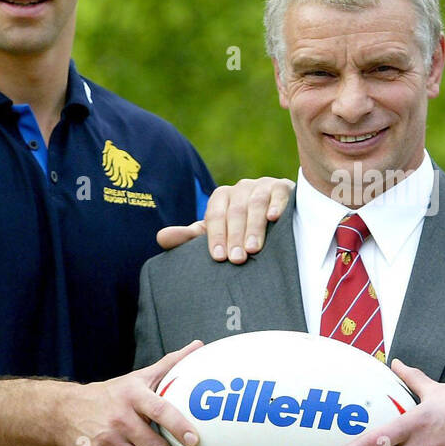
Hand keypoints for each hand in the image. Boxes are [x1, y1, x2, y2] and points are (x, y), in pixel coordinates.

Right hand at [56, 340, 203, 445]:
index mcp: (133, 396)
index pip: (161, 411)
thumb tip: (198, 345)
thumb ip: (169, 364)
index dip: (180, 426)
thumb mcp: (138, 377)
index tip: (195, 440)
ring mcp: (106, 441)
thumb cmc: (113, 394)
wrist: (66, 411)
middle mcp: (119, 419)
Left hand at [155, 177, 294, 261]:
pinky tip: (274, 218)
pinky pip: (280, 193)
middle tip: (237, 259)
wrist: (278, 219)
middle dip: (235, 236)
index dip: (216, 235)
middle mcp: (241, 188)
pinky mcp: (284, 187)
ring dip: (254, 226)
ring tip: (253, 248)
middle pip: (236, 210)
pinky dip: (276, 205)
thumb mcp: (216, 234)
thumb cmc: (241, 230)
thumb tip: (160, 238)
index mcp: (222, 197)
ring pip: (256, 203)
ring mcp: (264, 186)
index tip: (218, 257)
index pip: (215, 215)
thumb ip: (189, 237)